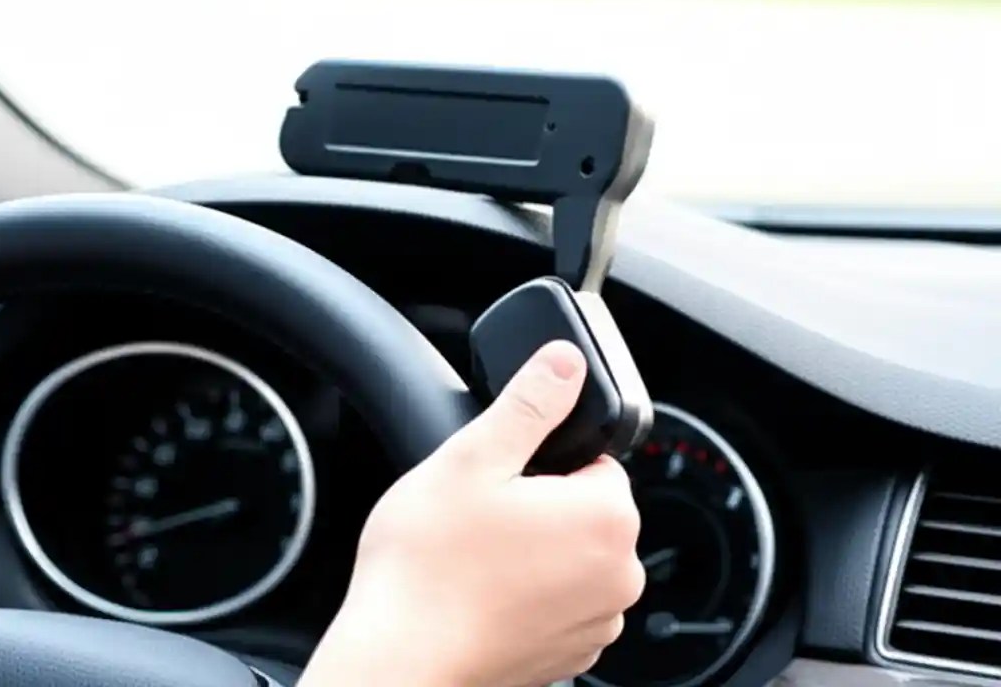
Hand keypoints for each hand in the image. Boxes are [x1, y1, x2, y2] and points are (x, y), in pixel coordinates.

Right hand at [299, 341, 643, 686]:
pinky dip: (528, 596)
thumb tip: (566, 360)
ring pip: (571, 558)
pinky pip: (560, 604)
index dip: (540, 462)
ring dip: (534, 552)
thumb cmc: (426, 565)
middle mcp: (619, 575)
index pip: (594, 461)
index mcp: (607, 517)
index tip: (497, 481)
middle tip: (478, 518)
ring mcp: (598, 622)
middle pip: (585, 510)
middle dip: (539, 506)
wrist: (398, 659)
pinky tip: (481, 593)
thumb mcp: (471, 457)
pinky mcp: (572, 656)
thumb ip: (530, 402)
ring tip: (474, 557)